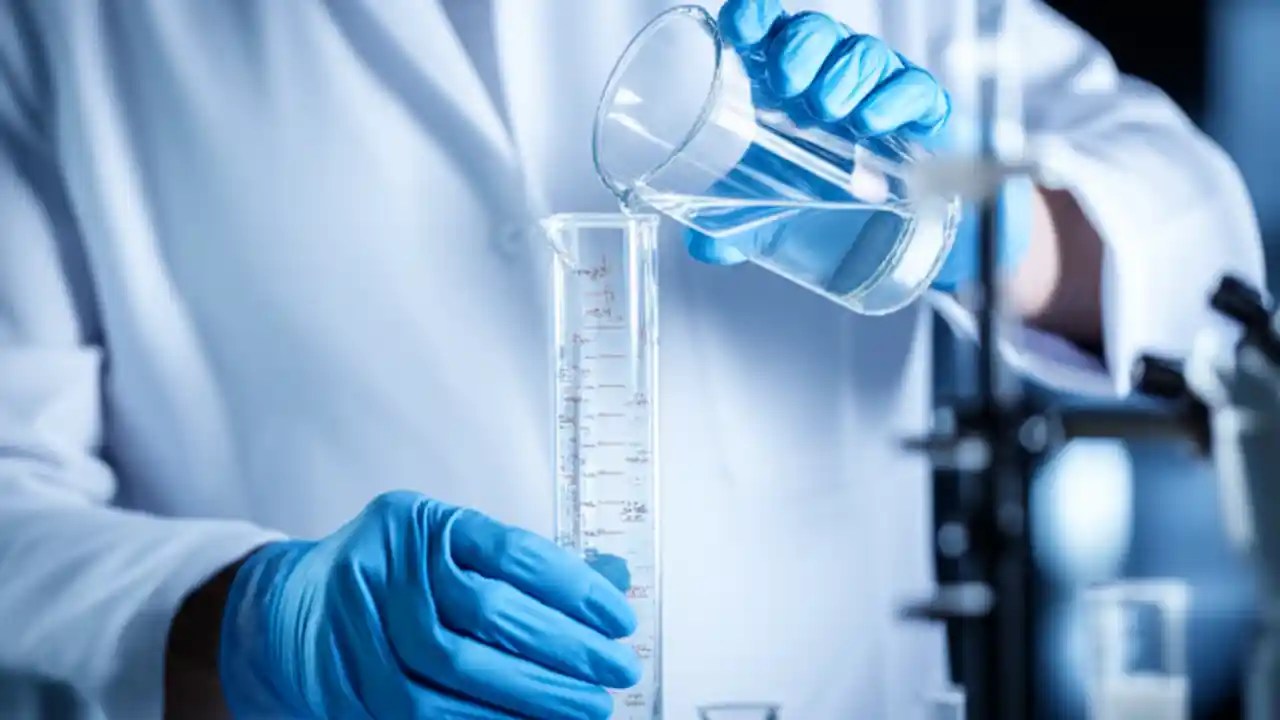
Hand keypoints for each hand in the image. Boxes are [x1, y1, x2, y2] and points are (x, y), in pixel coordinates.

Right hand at [218, 491, 640, 718]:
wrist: (291, 612)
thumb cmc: (394, 578)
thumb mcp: (453, 551)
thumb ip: (527, 568)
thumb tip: (613, 578)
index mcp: (419, 523)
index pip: (511, 552)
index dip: (574, 587)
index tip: (620, 618)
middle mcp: (385, 566)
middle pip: (486, 613)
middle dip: (563, 649)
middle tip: (615, 670)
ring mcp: (357, 625)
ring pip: (452, 670)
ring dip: (529, 697)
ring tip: (585, 706)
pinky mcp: (344, 681)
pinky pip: (421, 712)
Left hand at [687, 0, 951, 273]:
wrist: (874, 232)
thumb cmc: (809, 196)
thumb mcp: (760, 214)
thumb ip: (727, 227)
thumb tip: (707, 248)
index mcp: (778, 77)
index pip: (765, 26)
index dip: (754, 16)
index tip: (740, 29)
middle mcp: (825, 71)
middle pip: (815, 32)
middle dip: (801, 50)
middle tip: (788, 87)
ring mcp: (872, 88)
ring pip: (865, 54)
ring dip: (846, 75)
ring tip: (830, 111)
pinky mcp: (916, 112)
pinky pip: (916, 90)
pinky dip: (898, 99)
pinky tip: (875, 122)